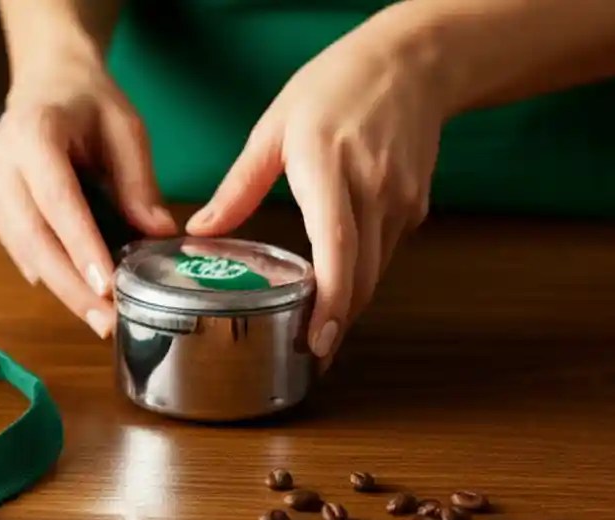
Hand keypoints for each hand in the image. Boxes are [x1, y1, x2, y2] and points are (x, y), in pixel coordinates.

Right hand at [0, 50, 176, 337]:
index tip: (107, 285)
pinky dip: (51, 276)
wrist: (46, 85)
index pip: (57, 199)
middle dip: (71, 285)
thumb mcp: (126, 129)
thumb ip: (140, 182)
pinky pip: (20, 251)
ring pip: (23, 251)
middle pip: (33, 236)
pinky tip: (80, 299)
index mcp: (33, 131)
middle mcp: (0, 162)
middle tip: (107, 322)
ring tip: (101, 320)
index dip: (81, 246)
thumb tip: (159, 234)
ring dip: (62, 290)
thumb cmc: (89, 104)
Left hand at [186, 17, 442, 366]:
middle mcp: (371, 189)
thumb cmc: (336, 86)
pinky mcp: (413, 207)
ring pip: (374, 272)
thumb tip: (200, 230)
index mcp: (327, 168)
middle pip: (360, 277)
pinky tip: (338, 288)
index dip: (329, 302)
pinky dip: (361, 276)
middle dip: (337, 325)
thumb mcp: (273, 129)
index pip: (336, 247)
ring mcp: (399, 201)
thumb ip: (238, 187)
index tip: (317, 341)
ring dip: (349, 306)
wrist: (411, 63)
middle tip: (309, 359)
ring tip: (318, 335)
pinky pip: (383, 254)